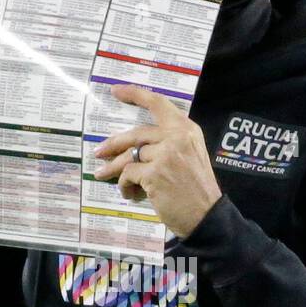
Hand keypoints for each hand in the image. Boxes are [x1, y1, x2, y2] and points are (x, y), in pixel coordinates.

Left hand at [92, 82, 222, 238]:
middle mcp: (176, 137)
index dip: (135, 94)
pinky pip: (128, 175)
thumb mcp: (190, 156)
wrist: (206, 216)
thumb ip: (168, 143)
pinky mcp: (154, 173)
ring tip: (103, 175)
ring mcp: (165, 154)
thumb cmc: (196, 190)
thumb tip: (132, 146)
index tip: (116, 90)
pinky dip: (125, 186)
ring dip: (114, 168)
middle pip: (136, 133)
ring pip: (128, 156)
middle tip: (99, 151)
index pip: (158, 103)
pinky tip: (131, 195)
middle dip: (113, 143)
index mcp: (186, 129)